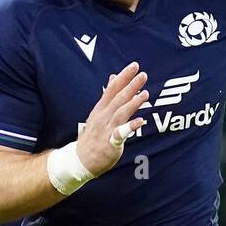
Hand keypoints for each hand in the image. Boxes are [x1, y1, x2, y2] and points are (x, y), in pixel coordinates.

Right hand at [75, 62, 149, 176]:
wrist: (79, 160)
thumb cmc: (93, 136)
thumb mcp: (98, 113)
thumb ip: (108, 96)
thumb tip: (113, 77)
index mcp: (101, 109)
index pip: (112, 89)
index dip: (123, 77)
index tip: (134, 65)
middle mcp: (103, 117)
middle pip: (118, 98)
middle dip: (130, 86)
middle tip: (143, 74)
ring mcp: (106, 130)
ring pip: (120, 113)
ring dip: (133, 103)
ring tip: (145, 94)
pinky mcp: (109, 145)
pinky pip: (120, 135)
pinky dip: (130, 127)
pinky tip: (141, 121)